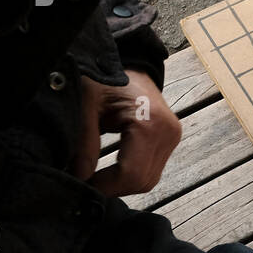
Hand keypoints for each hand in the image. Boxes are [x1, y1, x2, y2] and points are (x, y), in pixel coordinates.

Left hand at [72, 70, 181, 196]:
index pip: (131, 173)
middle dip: (113, 187)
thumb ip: (84, 144)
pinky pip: (152, 171)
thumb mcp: (87, 106)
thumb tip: (79, 178)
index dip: (105, 185)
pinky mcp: (170, 141)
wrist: (130, 65)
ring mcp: (173, 138)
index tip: (81, 185)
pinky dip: (131, 176)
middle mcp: (168, 133)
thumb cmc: (106, 79)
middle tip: (86, 184)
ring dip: (122, 184)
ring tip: (98, 177)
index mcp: (150, 123)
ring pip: (149, 180)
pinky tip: (112, 171)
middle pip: (143, 181)